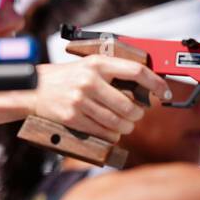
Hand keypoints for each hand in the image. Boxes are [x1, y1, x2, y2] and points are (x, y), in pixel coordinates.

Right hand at [34, 58, 170, 141]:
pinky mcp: (72, 117)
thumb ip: (113, 73)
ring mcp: (79, 100)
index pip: (136, 71)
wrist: (34, 89)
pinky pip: (102, 131)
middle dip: (137, 115)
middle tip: (136, 116)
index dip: (156, 83)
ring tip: (124, 126)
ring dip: (125, 128)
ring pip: (117, 122)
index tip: (165, 93)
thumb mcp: (89, 67)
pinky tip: (110, 132)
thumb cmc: (66, 78)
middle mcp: (89, 81)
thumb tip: (146, 87)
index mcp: (97, 64)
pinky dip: (111, 135)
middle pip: (129, 105)